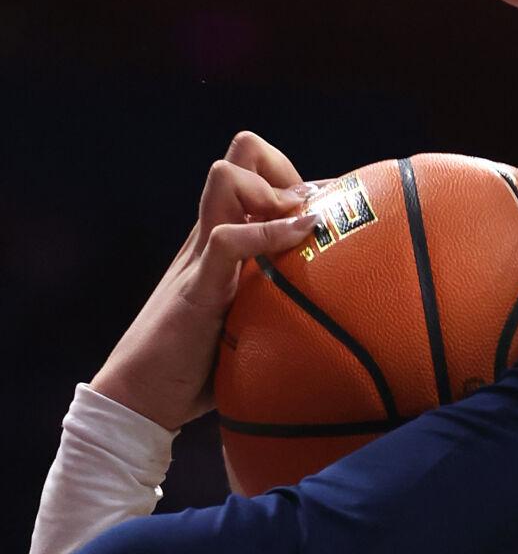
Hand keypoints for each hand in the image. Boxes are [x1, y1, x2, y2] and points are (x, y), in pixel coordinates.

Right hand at [90, 133, 317, 430]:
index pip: (255, 169)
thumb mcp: (253, 315)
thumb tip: (340, 301)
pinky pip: (228, 238)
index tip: (323, 214)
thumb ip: (282, 295)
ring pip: (227, 178)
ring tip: (298, 226)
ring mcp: (200, 255)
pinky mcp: (196, 286)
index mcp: (226, 235)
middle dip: (281, 168)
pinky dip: (269, 235)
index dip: (293, 178)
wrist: (141, 399)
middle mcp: (212, 233)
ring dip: (271, 192)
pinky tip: (299, 240)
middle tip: (304, 213)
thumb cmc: (202, 362)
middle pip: (240, 155)